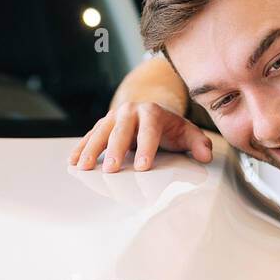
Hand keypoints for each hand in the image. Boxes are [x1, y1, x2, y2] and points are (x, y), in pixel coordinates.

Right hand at [69, 101, 212, 172]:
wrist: (150, 109)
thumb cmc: (169, 127)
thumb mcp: (186, 132)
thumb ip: (198, 143)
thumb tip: (206, 155)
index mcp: (153, 113)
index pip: (149, 130)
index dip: (146, 148)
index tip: (142, 167)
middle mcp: (131, 112)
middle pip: (121, 131)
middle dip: (114, 150)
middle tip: (110, 169)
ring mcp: (114, 117)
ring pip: (100, 132)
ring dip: (91, 150)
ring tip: (83, 167)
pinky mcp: (102, 125)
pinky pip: (90, 135)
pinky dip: (81, 147)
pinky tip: (73, 161)